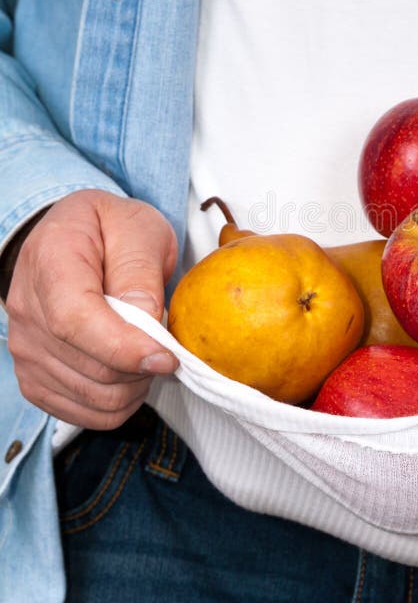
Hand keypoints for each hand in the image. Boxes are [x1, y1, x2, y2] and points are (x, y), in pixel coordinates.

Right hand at [6, 190, 178, 428]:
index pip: (75, 320)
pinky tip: (131, 375)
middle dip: (142, 367)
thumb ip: (140, 272)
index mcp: (51, 260)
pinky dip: (117, 404)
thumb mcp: (139, 230)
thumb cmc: (112, 229)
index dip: (124, 347)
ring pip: (91, 395)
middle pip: (88, 365)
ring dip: (134, 386)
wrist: (79, 236)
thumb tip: (146, 323)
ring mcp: (25, 346)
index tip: (165, 356)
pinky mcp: (34, 375)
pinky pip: (80, 412)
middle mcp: (27, 308)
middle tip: (167, 344)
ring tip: (149, 353)